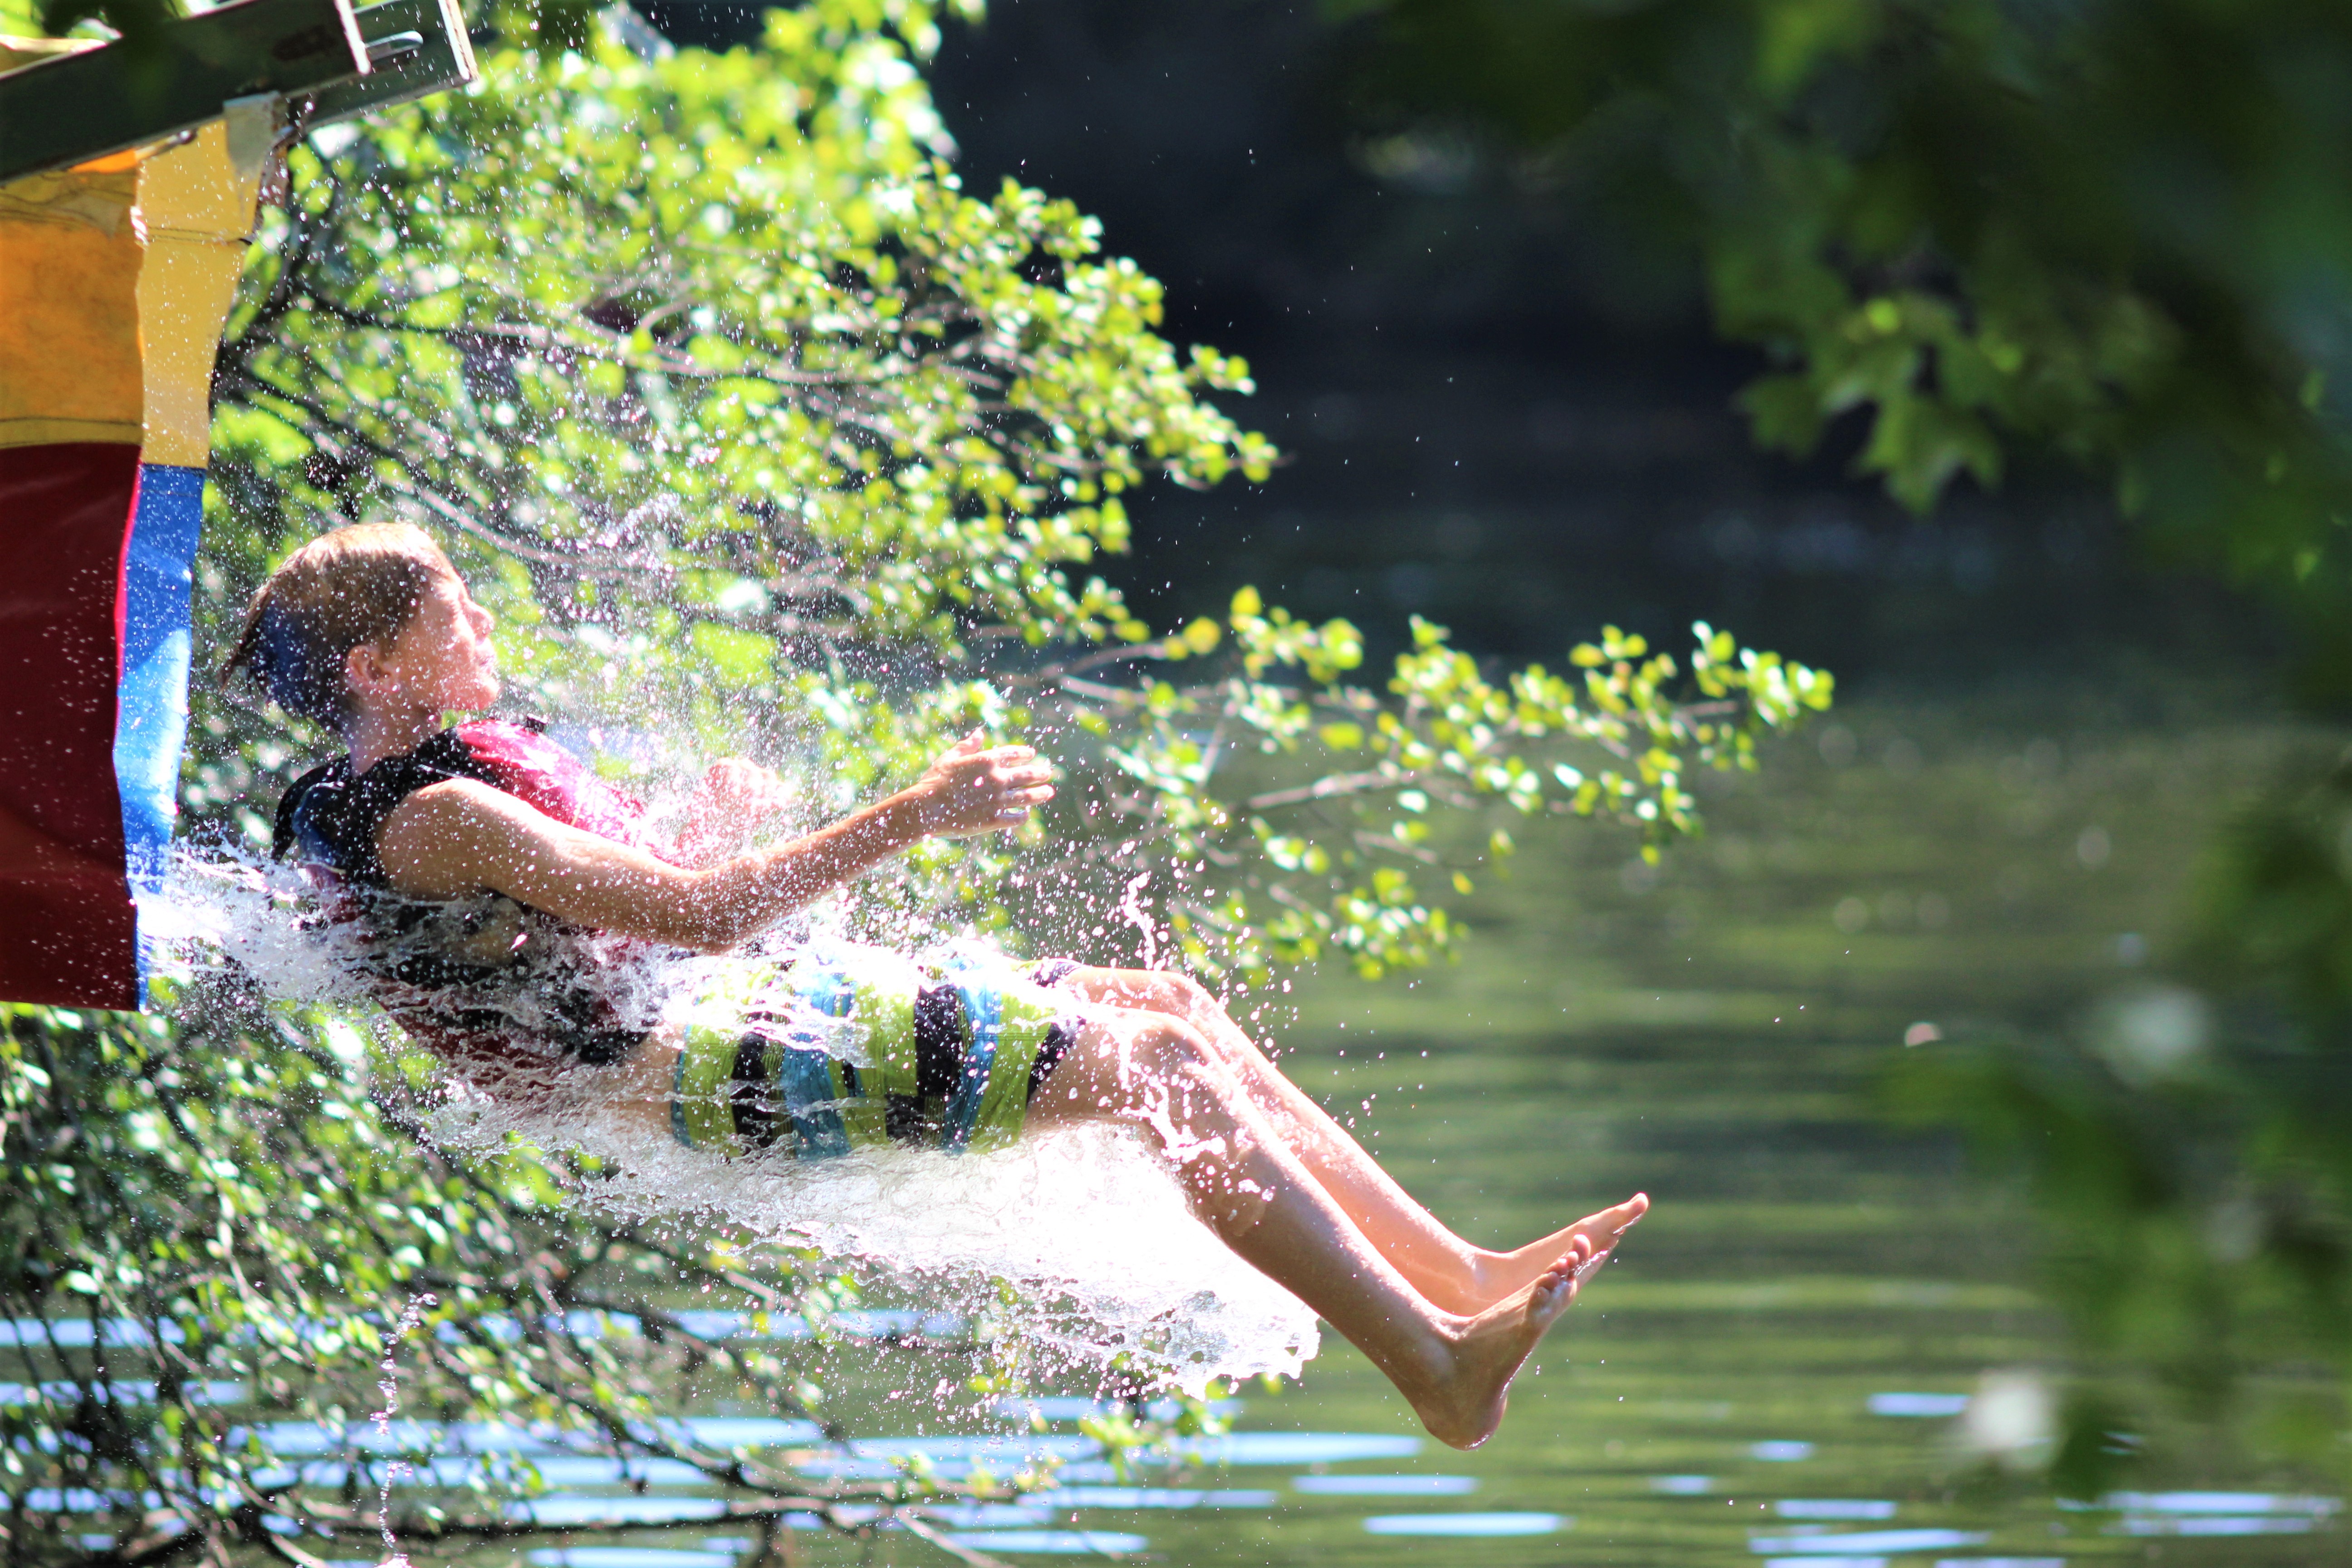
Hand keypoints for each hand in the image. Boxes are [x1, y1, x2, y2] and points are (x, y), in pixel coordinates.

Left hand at [693, 758, 790, 824]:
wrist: (724, 825)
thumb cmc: (709, 814)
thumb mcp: (700, 809)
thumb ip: (701, 805)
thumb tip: (695, 804)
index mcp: (723, 769)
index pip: (728, 766)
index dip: (732, 779)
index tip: (733, 796)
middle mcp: (742, 769)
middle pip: (750, 770)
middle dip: (751, 787)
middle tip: (749, 804)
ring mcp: (759, 778)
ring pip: (768, 776)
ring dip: (767, 791)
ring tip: (763, 807)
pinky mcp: (772, 790)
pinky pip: (781, 789)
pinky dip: (783, 796)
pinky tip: (781, 806)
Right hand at [911, 730, 1056, 837]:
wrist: (926, 808)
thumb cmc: (935, 781)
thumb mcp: (950, 758)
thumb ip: (967, 745)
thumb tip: (980, 733)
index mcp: (987, 760)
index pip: (1013, 753)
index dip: (1024, 753)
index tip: (1031, 754)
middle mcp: (998, 778)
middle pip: (1027, 774)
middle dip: (1039, 773)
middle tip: (1047, 773)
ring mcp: (998, 800)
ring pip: (1027, 796)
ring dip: (1040, 793)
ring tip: (1048, 792)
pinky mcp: (995, 819)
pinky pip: (1017, 817)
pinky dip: (1024, 814)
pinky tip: (1026, 813)